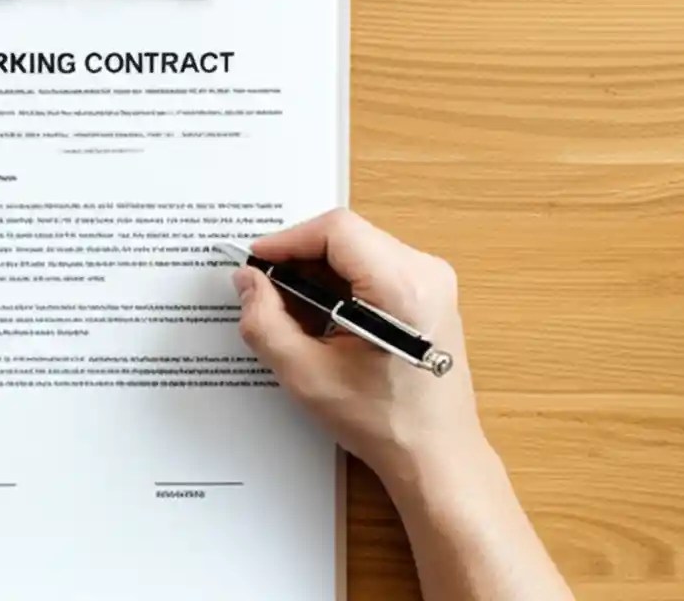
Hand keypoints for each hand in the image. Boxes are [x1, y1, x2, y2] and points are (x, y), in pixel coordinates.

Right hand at [233, 209, 486, 484]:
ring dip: (318, 270)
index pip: (335, 230)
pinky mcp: (430, 291)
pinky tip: (320, 316)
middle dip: (299, 257)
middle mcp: (426, 273)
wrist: (436, 454)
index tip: (255, 263)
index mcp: (402, 288)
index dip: (287, 240)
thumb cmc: (382, 422)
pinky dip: (340, 281)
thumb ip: (265, 322)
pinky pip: (374, 264)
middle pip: (346, 236)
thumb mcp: (307, 375)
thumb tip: (247, 281)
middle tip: (265, 290)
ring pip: (358, 248)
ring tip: (291, 309)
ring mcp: (433, 280)